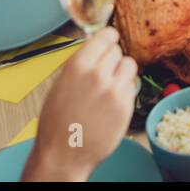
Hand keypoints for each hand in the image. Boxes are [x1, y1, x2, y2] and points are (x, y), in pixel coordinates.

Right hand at [22, 27, 138, 181]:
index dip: (109, 38)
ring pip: (129, 65)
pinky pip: (131, 87)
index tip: (111, 39)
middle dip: (111, 59)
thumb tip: (94, 46)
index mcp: (78, 66)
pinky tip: (111, 103)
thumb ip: (81, 64)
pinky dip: (124, 91)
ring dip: (122, 72)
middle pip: (117, 51)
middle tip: (104, 72)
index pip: (104, 37)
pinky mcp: (126, 106)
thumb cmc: (57, 122)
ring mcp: (114, 90)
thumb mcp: (61, 84)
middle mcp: (98, 75)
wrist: (64, 153)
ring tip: (110, 85)